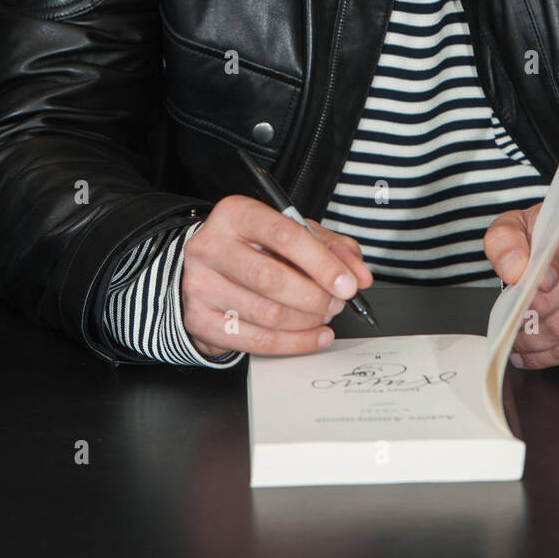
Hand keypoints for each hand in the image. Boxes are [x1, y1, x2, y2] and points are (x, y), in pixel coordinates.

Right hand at [181, 196, 372, 358]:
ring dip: (307, 320)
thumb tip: (359, 276)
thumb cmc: (257, 247)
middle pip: (271, 278)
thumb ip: (332, 248)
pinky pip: (255, 341)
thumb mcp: (296, 234)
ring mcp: (200, 284)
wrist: (209, 268)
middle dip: (315, 296)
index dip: (321, 263)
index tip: (348, 283)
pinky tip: (314, 336)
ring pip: (266, 314)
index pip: (284, 235)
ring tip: (324, 315)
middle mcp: (211, 246)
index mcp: (236, 214)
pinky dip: (294, 343)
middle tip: (337, 302)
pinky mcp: (199, 320)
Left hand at [484, 202, 558, 368]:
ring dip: (532, 341)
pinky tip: (533, 352)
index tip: (527, 283)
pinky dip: (549, 355)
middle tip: (507, 324)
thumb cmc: (549, 244)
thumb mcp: (520, 228)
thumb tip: (512, 269)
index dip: (546, 267)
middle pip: (553, 298)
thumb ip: (505, 240)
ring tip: (516, 340)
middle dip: (521, 318)